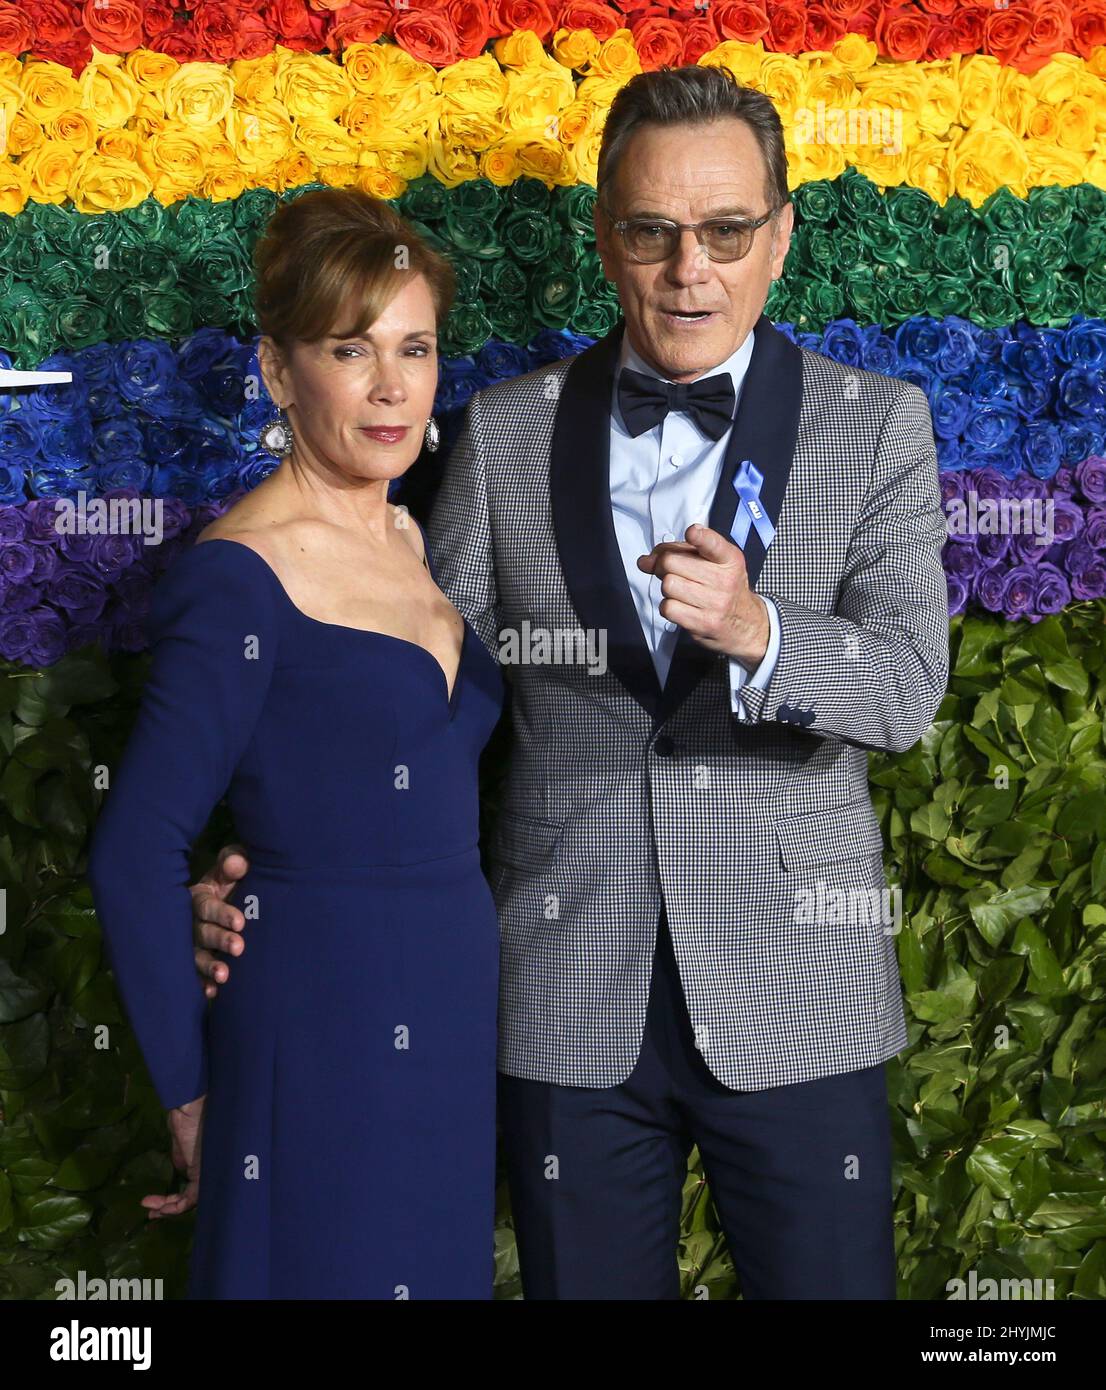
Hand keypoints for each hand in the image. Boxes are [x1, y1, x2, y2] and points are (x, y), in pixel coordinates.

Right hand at [142, 1095, 204, 1218]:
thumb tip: (180, 1172)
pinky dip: (173, 1207)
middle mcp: (207, 1172)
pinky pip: (190, 1199)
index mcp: (203, 1164)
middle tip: (151, 1213)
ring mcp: (207, 1175)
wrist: (189, 1111)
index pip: (191, 1189)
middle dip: (169, 1208)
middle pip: (191, 1198)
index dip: (172, 1200)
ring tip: (151, 1212)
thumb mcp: (181, 1146)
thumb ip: (182, 1161)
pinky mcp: (203, 1176)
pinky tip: (159, 1208)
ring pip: (190, 1202)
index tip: (153, 1202)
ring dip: (168, 1210)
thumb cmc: (185, 1122)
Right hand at [190, 843, 249, 998]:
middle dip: (218, 941)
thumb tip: (236, 864)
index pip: (206, 906)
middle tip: (239, 948)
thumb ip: (235, 860)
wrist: (240, 894)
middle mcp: (191, 921)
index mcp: (198, 896)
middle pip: (200, 933)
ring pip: (195, 956)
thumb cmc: (236, 877)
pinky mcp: (198, 960)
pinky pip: (196, 975)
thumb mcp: (234, 864)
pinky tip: (213, 993)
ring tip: (224, 976)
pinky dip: (202, 984)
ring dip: (208, 966)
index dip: (221, 914)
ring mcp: (193, 943)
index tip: (240, 923)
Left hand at [637, 523, 769, 668]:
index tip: (692, 532)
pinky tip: (681, 606)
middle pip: (672, 562)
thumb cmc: (723, 587)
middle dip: (663, 565)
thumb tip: (645, 561)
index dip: (700, 537)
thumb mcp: (714, 562)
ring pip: (668, 585)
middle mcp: (725, 579)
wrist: (745, 623)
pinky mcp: (704, 623)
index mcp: (729, 559)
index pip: (713, 544)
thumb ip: (680, 552)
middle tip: (671, 572)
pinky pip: (668, 608)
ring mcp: (715, 603)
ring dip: (667, 588)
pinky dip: (668, 606)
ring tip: (681, 591)